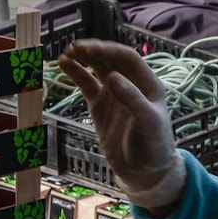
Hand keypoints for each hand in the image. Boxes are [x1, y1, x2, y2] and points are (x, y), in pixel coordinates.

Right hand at [56, 41, 183, 211]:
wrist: (144, 171)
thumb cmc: (153, 146)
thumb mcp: (147, 123)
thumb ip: (133, 100)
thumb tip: (113, 76)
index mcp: (148, 84)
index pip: (127, 58)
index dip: (109, 50)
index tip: (89, 49)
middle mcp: (130, 84)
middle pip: (110, 59)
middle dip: (93, 51)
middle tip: (74, 48)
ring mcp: (114, 94)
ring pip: (97, 68)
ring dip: (83, 58)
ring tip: (67, 52)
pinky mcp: (100, 105)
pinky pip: (86, 83)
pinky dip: (76, 73)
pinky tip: (64, 64)